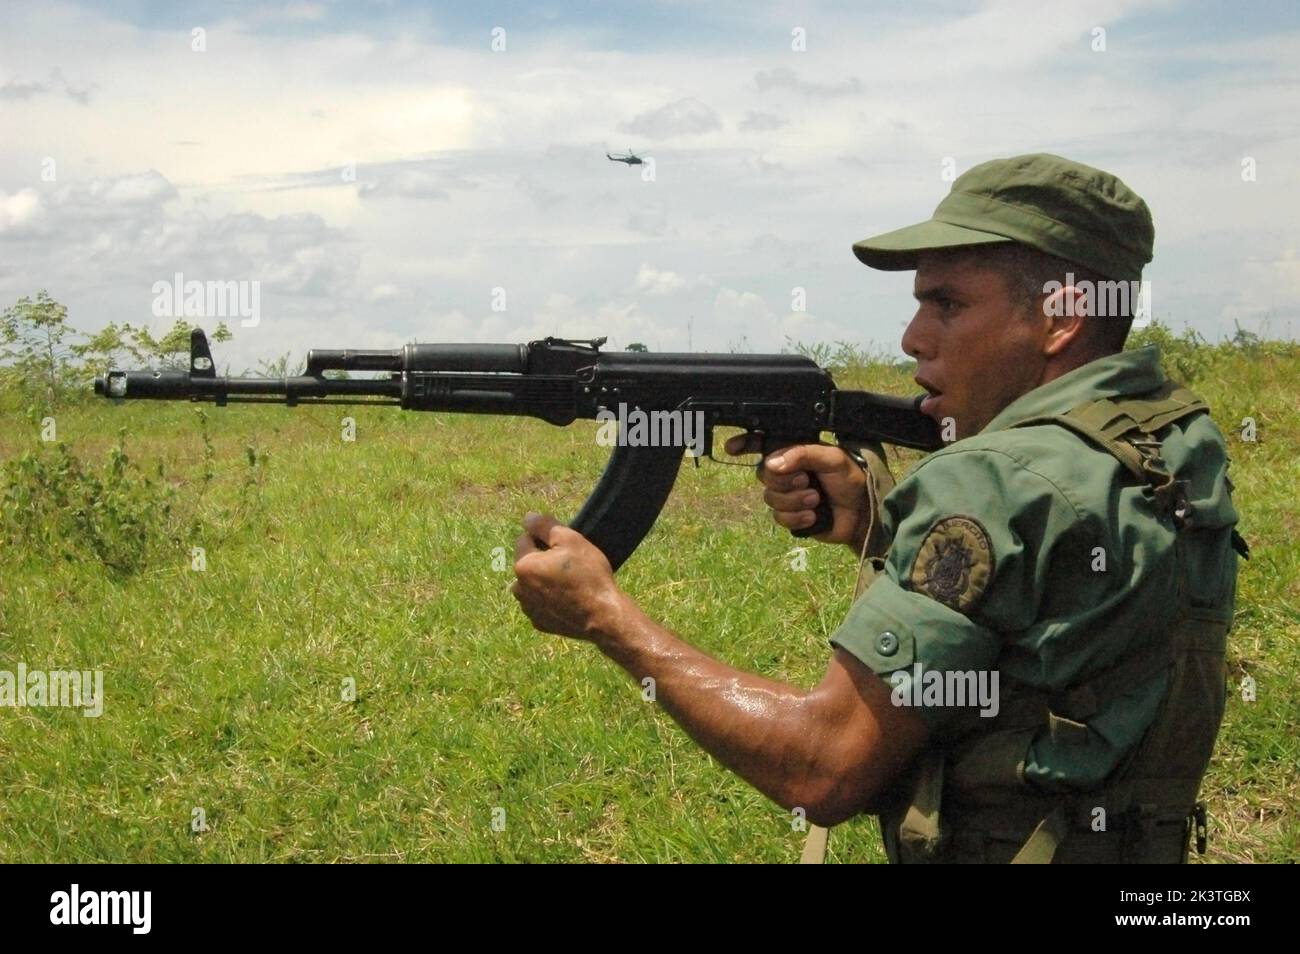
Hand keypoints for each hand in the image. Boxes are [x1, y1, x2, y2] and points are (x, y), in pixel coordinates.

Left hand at [511, 512, 625, 639]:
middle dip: (543, 559)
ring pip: (533, 583)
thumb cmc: (588, 575)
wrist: (603, 616)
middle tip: (570, 565)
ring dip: (545, 579)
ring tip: (570, 583)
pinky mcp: (539, 623)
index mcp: (523, 566)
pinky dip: (550, 598)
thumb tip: (527, 518)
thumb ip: (544, 526)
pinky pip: (540, 603)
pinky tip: (569, 599)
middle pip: (528, 562)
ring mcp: (528, 608)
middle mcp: (518, 589)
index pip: (525, 539)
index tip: (565, 548)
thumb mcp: (570, 540)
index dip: (545, 538)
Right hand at [723, 435, 891, 552]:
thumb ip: (803, 454)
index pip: (765, 444)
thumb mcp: (832, 458)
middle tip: (806, 481)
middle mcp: (789, 472)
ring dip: (794, 500)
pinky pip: (778, 518)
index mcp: (796, 452)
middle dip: (785, 481)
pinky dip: (796, 517)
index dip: (746, 444)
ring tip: (816, 499)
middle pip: (764, 474)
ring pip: (770, 498)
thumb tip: (772, 462)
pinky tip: (813, 516)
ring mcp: (788, 495)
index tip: (732, 448)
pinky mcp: (791, 517)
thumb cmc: (852, 480)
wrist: (863, 514)